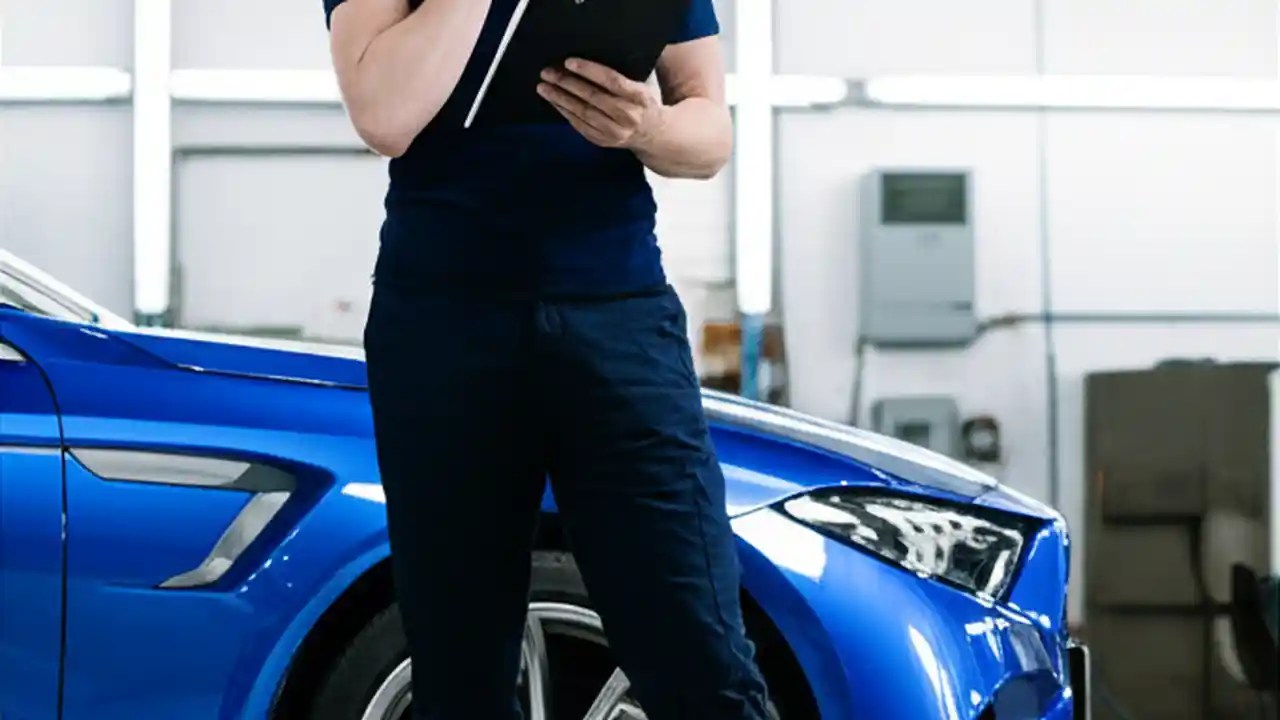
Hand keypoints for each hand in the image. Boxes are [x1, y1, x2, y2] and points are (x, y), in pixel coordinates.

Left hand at [537, 58, 665, 149]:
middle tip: (548, 72)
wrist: (653, 134)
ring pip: (582, 112)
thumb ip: (621, 75)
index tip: (569, 62)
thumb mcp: (641, 85)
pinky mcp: (603, 141)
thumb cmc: (643, 103)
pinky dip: (564, 112)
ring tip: (544, 87)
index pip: (611, 81)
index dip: (589, 71)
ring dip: (560, 99)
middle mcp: (627, 115)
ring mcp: (614, 131)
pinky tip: (554, 101)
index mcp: (639, 97)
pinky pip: (579, 125)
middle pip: (592, 97)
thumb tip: (587, 59)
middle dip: (567, 83)